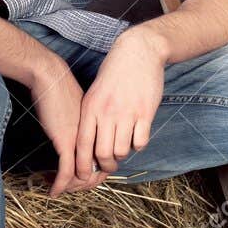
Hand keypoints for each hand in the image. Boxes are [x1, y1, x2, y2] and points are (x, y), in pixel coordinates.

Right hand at [29, 57, 107, 198]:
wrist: (51, 78)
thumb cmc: (62, 91)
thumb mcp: (80, 112)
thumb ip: (83, 128)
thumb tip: (80, 140)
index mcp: (100, 133)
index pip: (104, 163)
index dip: (94, 177)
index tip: (80, 180)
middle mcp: (94, 139)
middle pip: (96, 174)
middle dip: (83, 186)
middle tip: (69, 189)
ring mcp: (81, 141)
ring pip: (82, 176)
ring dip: (70, 188)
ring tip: (58, 190)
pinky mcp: (66, 141)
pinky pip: (66, 171)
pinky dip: (60, 184)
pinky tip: (53, 191)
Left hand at [73, 27, 166, 182]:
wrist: (138, 51)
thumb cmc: (114, 73)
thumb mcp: (94, 92)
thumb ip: (91, 117)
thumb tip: (88, 145)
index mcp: (91, 108)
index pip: (82, 144)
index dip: (82, 165)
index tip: (84, 175)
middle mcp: (107, 112)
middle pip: (103, 153)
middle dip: (105, 166)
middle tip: (108, 166)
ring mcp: (127, 113)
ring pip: (122, 150)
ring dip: (122, 156)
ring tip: (122, 150)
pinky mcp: (146, 112)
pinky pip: (141, 141)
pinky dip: (138, 145)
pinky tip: (136, 137)